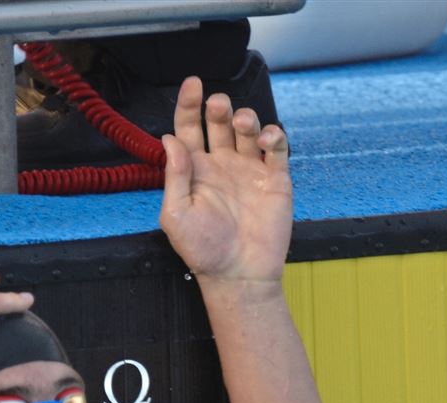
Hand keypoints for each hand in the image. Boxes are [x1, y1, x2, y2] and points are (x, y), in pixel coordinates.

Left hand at [159, 77, 291, 283]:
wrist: (238, 274)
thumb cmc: (202, 250)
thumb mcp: (176, 214)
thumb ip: (174, 175)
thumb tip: (169, 139)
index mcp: (196, 170)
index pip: (190, 128)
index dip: (189, 105)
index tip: (192, 84)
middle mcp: (222, 165)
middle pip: (220, 123)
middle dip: (218, 108)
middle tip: (218, 106)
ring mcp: (249, 170)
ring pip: (249, 130)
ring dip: (245, 119)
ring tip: (242, 123)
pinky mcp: (275, 180)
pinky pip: (277, 149)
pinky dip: (274, 136)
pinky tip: (266, 139)